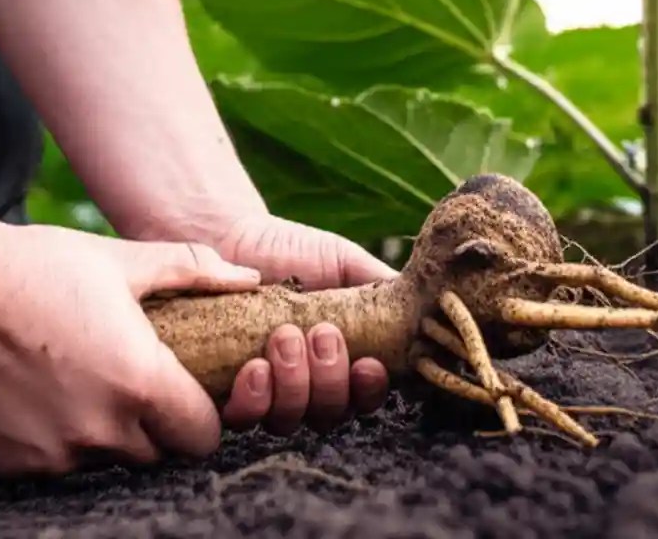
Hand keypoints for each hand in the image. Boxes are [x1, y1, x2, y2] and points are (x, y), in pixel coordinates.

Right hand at [0, 222, 261, 475]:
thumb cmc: (38, 267)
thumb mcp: (124, 261)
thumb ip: (194, 271)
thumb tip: (249, 275)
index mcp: (142, 384)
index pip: (204, 436)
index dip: (202, 416)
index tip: (188, 394)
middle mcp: (104, 431)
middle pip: (157, 453)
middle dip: (156, 426)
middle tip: (134, 383)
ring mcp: (57, 454)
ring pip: (106, 459)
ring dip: (105, 433)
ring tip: (83, 381)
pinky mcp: (15, 464)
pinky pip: (57, 463)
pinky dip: (57, 438)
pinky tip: (42, 393)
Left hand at [208, 213, 398, 433]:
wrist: (234, 237)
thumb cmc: (294, 251)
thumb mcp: (348, 263)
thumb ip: (387, 288)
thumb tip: (432, 309)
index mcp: (342, 361)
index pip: (365, 398)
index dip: (369, 392)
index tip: (368, 365)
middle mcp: (306, 385)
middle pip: (332, 415)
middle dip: (331, 379)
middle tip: (321, 333)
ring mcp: (266, 393)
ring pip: (291, 421)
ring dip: (294, 384)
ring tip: (285, 336)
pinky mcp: (225, 393)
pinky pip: (242, 418)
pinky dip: (253, 399)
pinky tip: (254, 368)